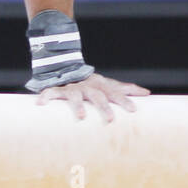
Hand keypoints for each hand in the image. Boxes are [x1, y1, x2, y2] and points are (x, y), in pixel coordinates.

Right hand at [34, 72, 149, 121]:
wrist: (66, 67)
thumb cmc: (91, 83)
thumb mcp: (108, 84)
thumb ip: (125, 88)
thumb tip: (147, 93)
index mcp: (101, 85)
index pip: (115, 92)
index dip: (124, 99)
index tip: (134, 110)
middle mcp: (88, 86)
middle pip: (98, 96)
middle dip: (104, 107)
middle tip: (111, 120)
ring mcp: (72, 87)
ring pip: (75, 96)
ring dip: (78, 105)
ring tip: (80, 117)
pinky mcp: (57, 90)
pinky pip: (50, 92)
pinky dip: (45, 96)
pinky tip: (40, 102)